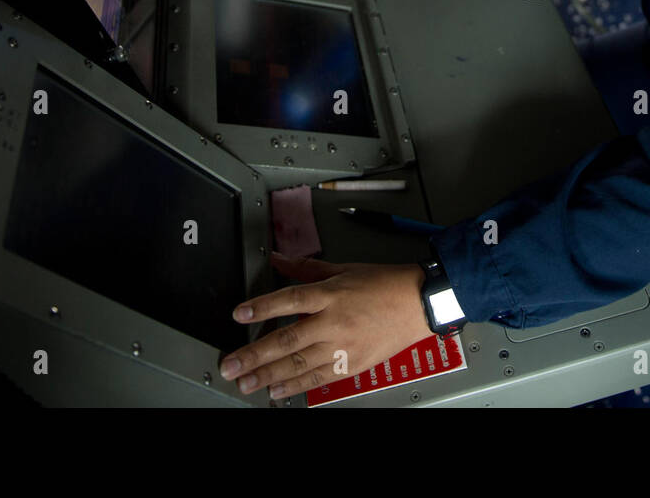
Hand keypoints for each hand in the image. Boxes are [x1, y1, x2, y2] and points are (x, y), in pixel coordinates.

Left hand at [220, 253, 432, 399]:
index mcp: (332, 293)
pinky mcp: (352, 364)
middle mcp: (334, 321)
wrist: (419, 303)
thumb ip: (306, 268)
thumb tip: (278, 258)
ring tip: (245, 382)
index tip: (238, 314)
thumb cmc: (385, 284)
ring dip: (268, 375)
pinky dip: (295, 386)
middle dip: (254, 354)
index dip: (262, 307)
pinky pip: (318, 378)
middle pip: (288, 339)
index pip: (290, 299)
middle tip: (230, 365)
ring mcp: (343, 346)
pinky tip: (276, 391)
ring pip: (299, 363)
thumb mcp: (344, 269)